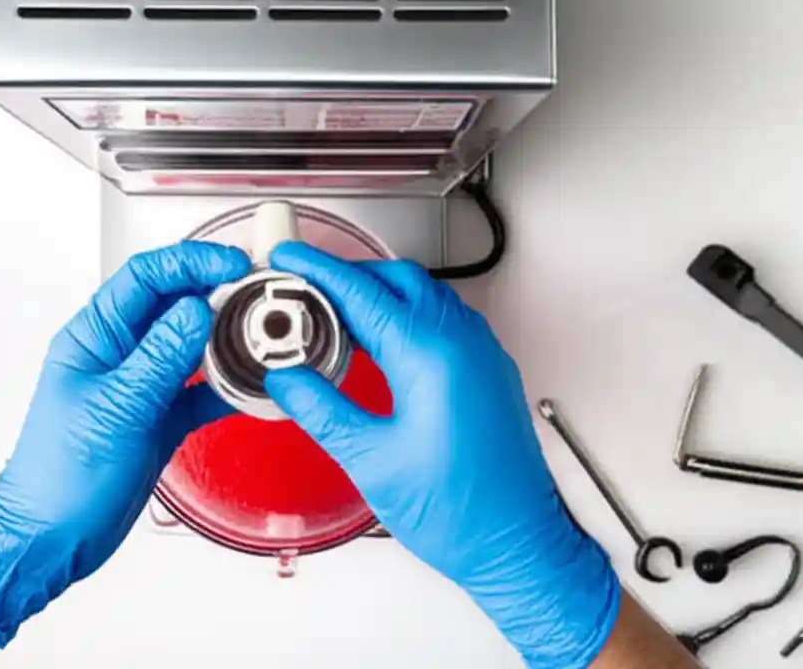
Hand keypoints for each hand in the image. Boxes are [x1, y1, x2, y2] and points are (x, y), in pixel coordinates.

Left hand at [0, 241, 250, 647]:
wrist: (50, 539)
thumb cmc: (59, 478)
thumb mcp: (115, 410)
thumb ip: (159, 358)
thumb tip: (196, 310)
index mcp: (94, 337)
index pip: (146, 277)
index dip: (192, 262)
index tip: (233, 264)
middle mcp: (119, 354)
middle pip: (174, 304)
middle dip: (217, 293)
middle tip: (258, 295)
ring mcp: (140, 386)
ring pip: (192, 345)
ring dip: (226, 339)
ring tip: (261, 337)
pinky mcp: (158, 419)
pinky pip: (200, 390)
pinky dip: (226, 387)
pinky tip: (250, 389)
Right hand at [264, 243, 619, 668]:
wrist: (516, 544)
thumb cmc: (459, 512)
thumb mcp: (370, 460)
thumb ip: (320, 410)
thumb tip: (285, 378)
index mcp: (430, 354)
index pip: (362, 292)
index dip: (318, 270)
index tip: (289, 258)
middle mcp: (463, 342)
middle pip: (397, 279)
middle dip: (347, 275)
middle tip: (303, 288)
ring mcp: (481, 354)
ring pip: (424, 296)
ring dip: (378, 294)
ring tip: (333, 316)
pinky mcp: (488, 371)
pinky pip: (443, 321)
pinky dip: (405, 316)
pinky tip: (378, 345)